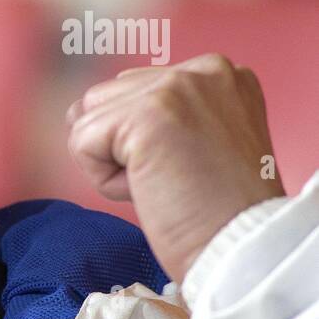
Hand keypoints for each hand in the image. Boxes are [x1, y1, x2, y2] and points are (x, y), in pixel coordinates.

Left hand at [66, 54, 284, 281]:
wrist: (245, 247)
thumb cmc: (217, 212)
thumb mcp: (193, 144)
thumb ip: (148, 116)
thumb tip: (74, 111)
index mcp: (218, 74)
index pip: (134, 91)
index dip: (142, 142)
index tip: (190, 168)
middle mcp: (202, 70)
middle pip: (106, 99)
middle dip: (123, 148)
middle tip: (177, 179)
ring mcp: (176, 87)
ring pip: (89, 118)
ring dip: (111, 163)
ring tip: (164, 182)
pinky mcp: (147, 114)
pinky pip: (82, 143)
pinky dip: (104, 180)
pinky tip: (151, 189)